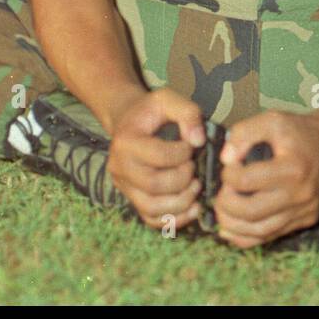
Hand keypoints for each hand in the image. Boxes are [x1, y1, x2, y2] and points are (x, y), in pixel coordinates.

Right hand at [106, 87, 205, 231]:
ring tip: (196, 186)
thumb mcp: (167, 98)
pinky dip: (175, 219)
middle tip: (194, 167)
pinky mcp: (133, 200)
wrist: (129, 123)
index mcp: (126, 142)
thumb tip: (199, 141)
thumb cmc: (150, 112)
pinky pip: (152, 220)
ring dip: (182, 202)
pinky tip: (193, 206)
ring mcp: (125, 188)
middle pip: (154, 185)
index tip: (191, 146)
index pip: (159, 155)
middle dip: (183, 178)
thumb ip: (187, 113)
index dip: (183, 153)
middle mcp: (120, 168)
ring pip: (153, 209)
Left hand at [213, 109, 318, 249]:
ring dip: (233, 225)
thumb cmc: (299, 130)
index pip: (248, 180)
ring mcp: (305, 210)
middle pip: (252, 212)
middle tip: (219, 195)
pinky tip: (231, 230)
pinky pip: (272, 236)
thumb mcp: (271, 119)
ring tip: (221, 212)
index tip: (228, 167)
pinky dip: (248, 237)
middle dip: (226, 206)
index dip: (228, 175)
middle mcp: (301, 193)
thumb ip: (243, 133)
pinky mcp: (306, 220)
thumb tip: (225, 159)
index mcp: (292, 167)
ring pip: (261, 231)